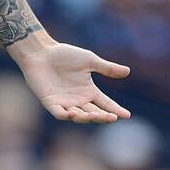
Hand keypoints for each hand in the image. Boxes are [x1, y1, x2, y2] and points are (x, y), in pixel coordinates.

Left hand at [9, 33, 130, 122]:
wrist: (42, 52)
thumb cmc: (64, 55)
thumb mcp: (89, 60)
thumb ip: (107, 68)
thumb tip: (128, 71)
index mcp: (89, 91)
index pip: (105, 103)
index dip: (115, 110)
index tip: (126, 115)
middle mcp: (78, 100)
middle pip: (94, 113)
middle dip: (104, 116)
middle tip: (112, 117)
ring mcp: (64, 103)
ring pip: (78, 116)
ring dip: (87, 117)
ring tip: (96, 115)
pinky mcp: (50, 103)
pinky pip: (59, 114)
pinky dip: (66, 115)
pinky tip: (73, 113)